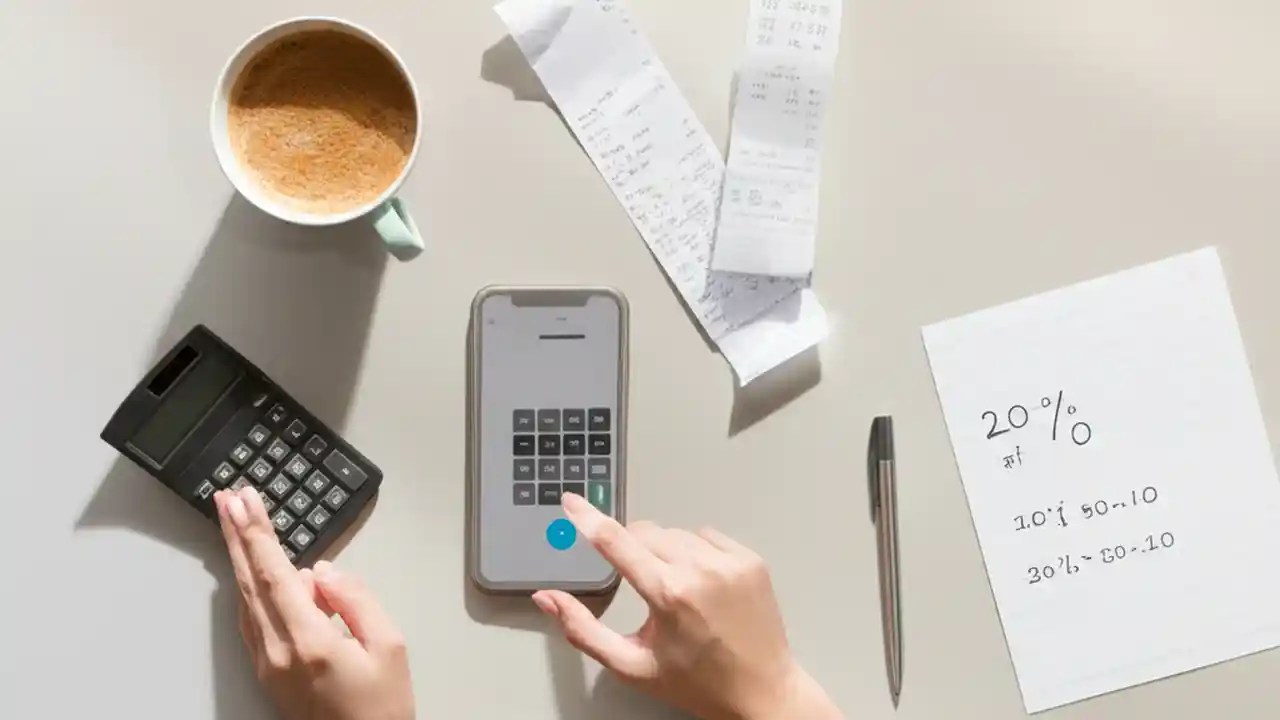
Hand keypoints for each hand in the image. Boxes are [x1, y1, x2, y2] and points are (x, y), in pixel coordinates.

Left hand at [214, 487, 414, 719]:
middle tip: (226, 498)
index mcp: (311, 641)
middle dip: (236, 535)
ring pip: (246, 600)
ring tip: (234, 524)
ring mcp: (268, 664)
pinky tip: (250, 572)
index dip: (257, 534)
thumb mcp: (390, 646)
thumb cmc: (383, 706)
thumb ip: (356, 600)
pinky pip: (252, 620)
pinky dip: (249, 587)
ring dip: (239, 557)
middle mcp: (279, 652)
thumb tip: (323, 571)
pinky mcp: (269, 673)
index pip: (275, 575)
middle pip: (250, 582)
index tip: (245, 502)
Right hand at [533, 494, 842, 719]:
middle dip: (633, 551)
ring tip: (677, 592)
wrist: (762, 692)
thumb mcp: (632, 665)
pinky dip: (696, 551)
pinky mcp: (750, 560)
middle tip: (642, 587)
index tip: (570, 501)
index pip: (616, 542)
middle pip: (645, 534)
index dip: (588, 519)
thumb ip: (583, 630)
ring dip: (665, 552)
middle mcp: (701, 570)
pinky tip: (701, 584)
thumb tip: (548, 598)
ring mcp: (730, 562)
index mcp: (668, 595)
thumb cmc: (696, 683)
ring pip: (676, 533)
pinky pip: (707, 536)